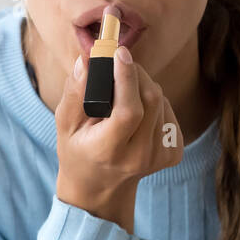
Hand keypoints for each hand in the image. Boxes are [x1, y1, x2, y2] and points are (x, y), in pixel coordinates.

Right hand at [54, 48, 182, 227]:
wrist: (100, 186)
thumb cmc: (79, 149)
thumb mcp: (65, 124)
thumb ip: (74, 93)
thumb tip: (87, 61)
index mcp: (110, 152)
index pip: (128, 112)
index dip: (127, 79)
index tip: (120, 53)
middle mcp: (140, 156)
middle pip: (150, 100)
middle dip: (136, 73)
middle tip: (119, 62)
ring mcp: (160, 156)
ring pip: (161, 101)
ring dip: (143, 86)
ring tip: (122, 92)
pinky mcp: (174, 151)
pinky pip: (167, 110)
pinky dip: (153, 101)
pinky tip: (137, 111)